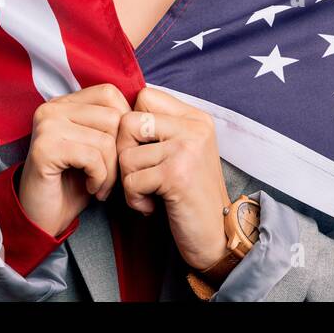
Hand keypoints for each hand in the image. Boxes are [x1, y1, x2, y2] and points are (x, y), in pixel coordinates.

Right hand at [17, 83, 129, 236]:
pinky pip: (92, 157)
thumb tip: (143, 115)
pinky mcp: (45, 149)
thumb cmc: (73, 184)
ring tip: (100, 186)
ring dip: (111, 171)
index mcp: (63, 103)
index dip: (124, 124)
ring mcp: (46, 127)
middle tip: (110, 177)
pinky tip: (91, 188)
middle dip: (120, 152)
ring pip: (106, 139)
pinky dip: (100, 178)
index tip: (117, 152)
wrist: (42, 218)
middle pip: (113, 117)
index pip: (109, 93)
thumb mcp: (96, 148)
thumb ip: (112, 125)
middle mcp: (51, 109)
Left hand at [116, 87, 230, 272]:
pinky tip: (153, 206)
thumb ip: (159, 129)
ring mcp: (186, 148)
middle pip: (128, 121)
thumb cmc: (190, 195)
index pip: (144, 96)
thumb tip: (116, 112)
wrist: (217, 236)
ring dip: (129, 182)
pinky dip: (135, 200)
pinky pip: (131, 180)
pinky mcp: (176, 174)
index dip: (132, 125)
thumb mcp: (182, 152)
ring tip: (150, 193)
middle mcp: (194, 127)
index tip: (142, 151)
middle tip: (140, 175)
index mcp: (195, 117)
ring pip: (125, 154)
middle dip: (124, 153)